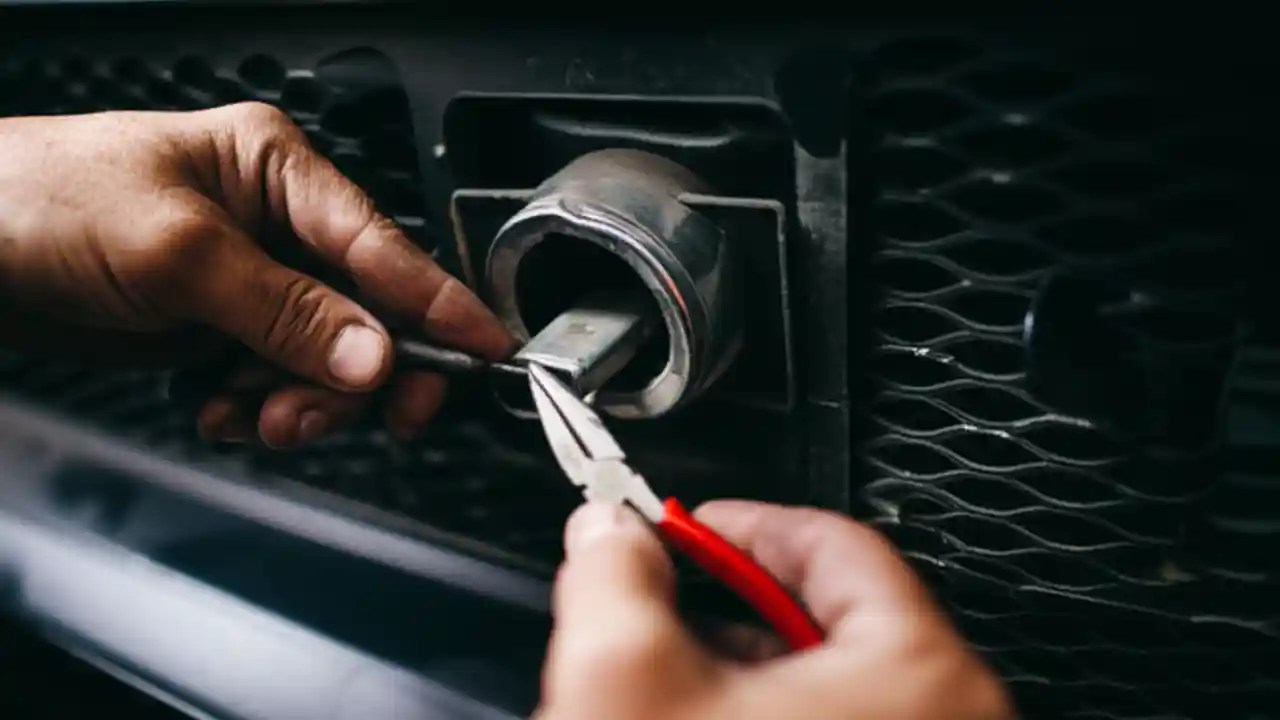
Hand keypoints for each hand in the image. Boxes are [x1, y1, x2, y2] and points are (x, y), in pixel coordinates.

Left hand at [0, 104, 512, 445]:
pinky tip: (220, 407)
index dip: (438, 302)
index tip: (487, 347)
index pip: (381, 244)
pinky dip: (258, 406)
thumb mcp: (176, 251)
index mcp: (277, 170)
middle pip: (365, 314)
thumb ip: (283, 310)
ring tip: (254, 412)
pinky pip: (276, 380)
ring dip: (300, 399)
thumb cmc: (41, 198)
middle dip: (356, 372)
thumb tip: (373, 353)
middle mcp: (274, 225)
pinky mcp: (221, 327)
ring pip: (325, 358)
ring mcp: (250, 281)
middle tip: (346, 413)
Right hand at [537, 501, 1014, 719]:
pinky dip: (786, 715)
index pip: (834, 543)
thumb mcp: (625, 684)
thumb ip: (613, 580)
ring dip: (756, 670)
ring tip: (683, 683)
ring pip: (843, 683)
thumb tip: (606, 531)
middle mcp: (954, 716)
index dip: (743, 524)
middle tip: (672, 602)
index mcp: (917, 671)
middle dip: (738, 602)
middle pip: (841, 613)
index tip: (690, 526)